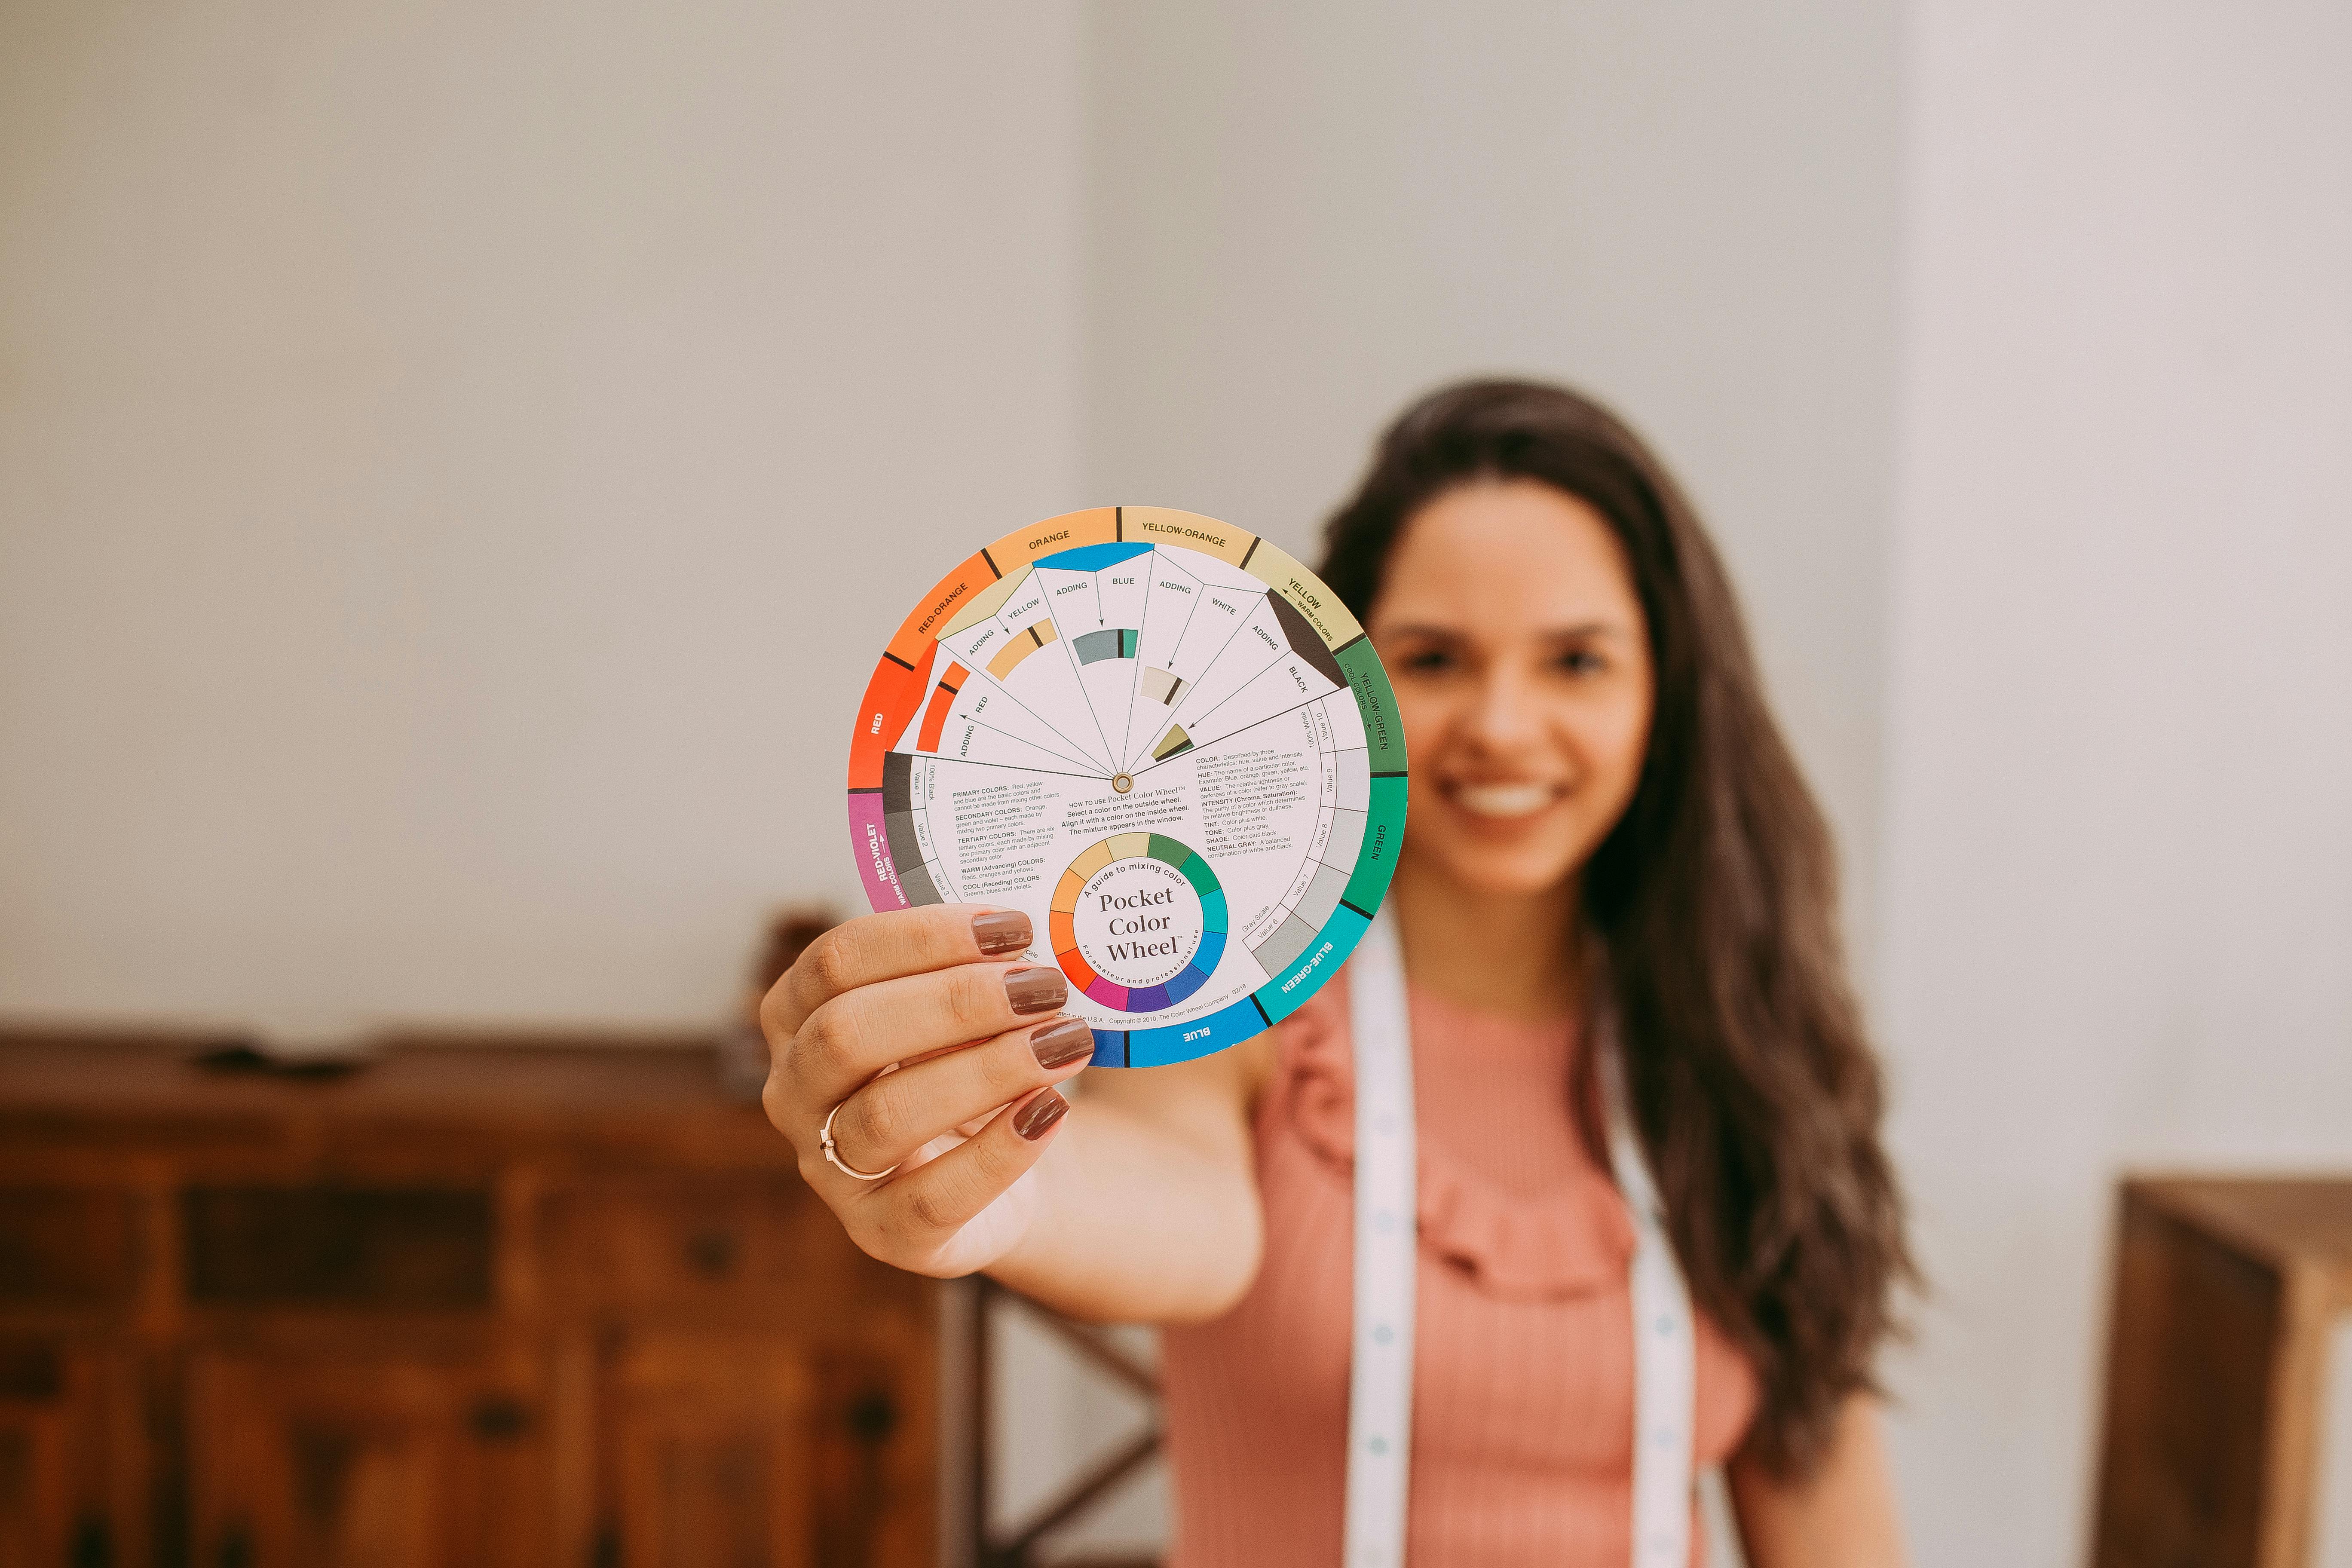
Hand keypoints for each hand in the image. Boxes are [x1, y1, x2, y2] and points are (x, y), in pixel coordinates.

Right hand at [760, 904, 1094, 1276]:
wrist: (1011, 1173)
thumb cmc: (978, 1062)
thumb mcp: (964, 1006)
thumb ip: (978, 962)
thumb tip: (1042, 922)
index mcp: (797, 1016)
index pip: (836, 960)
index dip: (923, 936)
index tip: (1014, 925)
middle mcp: (796, 1093)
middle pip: (848, 1034)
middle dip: (953, 1001)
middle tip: (1044, 984)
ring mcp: (831, 1171)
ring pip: (887, 1115)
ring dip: (986, 1070)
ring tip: (1067, 1041)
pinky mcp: (887, 1233)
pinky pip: (934, 1196)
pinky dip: (999, 1150)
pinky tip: (1052, 1111)